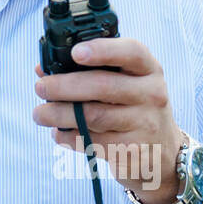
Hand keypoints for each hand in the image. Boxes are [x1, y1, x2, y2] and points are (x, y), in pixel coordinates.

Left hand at [32, 37, 183, 203]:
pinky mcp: (133, 151)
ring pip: (93, 116)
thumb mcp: (123, 84)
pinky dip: (69, 137)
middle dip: (64, 86)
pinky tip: (58, 133)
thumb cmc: (132, 108)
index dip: (102, 50)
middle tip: (40, 87)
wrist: (163, 153)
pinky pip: (93, 142)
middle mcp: (152, 94)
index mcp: (149, 69)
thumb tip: (42, 69)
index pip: (131, 52)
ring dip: (59, 114)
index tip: (75, 52)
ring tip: (40, 114)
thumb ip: (88, 72)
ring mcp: (145, 124)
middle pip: (103, 85)